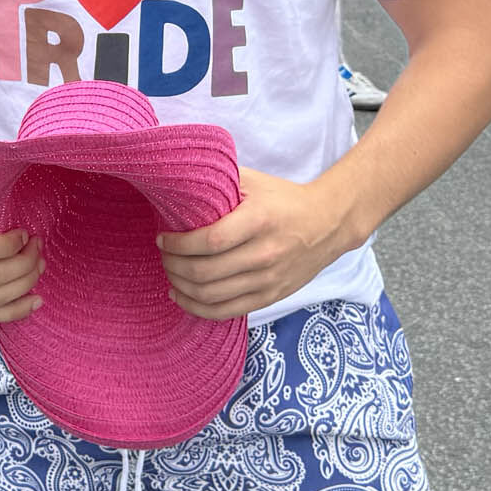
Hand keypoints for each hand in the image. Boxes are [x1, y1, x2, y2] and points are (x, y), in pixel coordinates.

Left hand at [158, 165, 358, 320]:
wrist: (328, 224)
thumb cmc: (285, 200)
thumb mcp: (255, 181)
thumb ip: (221, 180)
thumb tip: (180, 178)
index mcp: (258, 220)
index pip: (211, 240)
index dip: (180, 244)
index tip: (163, 239)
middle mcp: (264, 253)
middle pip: (206, 271)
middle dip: (174, 266)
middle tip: (162, 256)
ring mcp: (268, 279)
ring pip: (213, 296)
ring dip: (182, 287)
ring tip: (170, 274)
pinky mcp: (271, 296)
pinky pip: (228, 311)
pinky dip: (199, 309)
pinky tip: (183, 298)